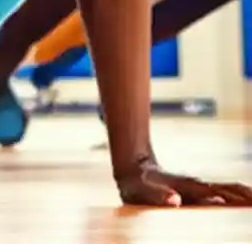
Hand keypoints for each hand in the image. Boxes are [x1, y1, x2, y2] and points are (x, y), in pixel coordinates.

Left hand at [118, 164, 251, 206]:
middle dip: (248, 198)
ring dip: (246, 198)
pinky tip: (245, 206)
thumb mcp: (142, 191)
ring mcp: (200, 188)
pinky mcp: (198, 192)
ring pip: (231, 191)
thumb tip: (176, 201)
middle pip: (232, 190)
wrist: (133, 168)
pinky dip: (238, 199)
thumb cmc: (136, 183)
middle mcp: (200, 186)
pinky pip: (224, 194)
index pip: (222, 193)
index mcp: (191, 187)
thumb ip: (158, 196)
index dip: (238, 198)